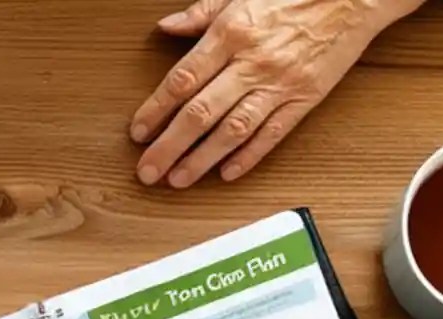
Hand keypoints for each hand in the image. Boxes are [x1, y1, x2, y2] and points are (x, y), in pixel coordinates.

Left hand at [129, 0, 424, 187]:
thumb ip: (200, 14)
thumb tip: (166, 27)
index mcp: (231, 32)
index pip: (182, 79)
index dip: (156, 109)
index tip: (138, 132)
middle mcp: (251, 61)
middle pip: (200, 112)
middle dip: (169, 146)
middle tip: (148, 171)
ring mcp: (278, 84)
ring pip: (232, 130)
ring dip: (201, 159)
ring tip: (178, 179)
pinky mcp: (304, 99)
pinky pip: (272, 135)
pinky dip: (248, 156)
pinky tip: (227, 173)